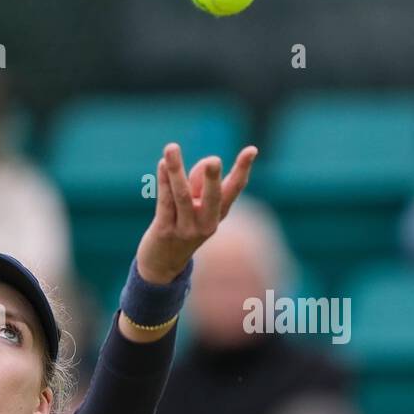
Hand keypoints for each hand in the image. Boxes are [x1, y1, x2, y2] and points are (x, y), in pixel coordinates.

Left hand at [136, 142, 258, 282]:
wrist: (162, 265)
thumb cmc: (181, 226)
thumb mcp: (195, 206)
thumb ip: (199, 183)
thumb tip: (206, 163)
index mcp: (218, 214)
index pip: (234, 189)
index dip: (243, 169)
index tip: (252, 149)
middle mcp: (206, 223)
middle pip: (212, 197)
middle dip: (212, 178)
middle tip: (214, 160)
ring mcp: (185, 229)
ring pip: (181, 196)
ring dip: (175, 170)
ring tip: (171, 148)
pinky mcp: (165, 232)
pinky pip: (164, 203)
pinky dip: (163, 182)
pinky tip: (161, 165)